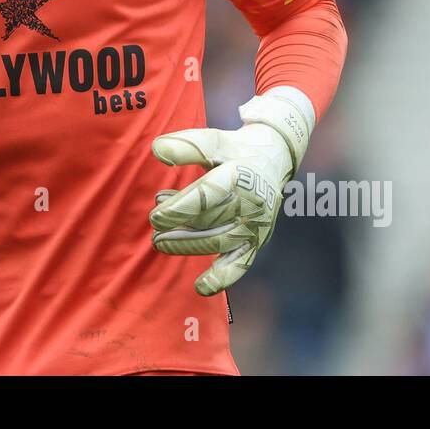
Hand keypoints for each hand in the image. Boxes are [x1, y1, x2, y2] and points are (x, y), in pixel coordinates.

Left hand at [148, 91, 311, 295]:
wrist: (275, 159)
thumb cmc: (236, 151)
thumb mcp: (213, 140)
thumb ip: (186, 145)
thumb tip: (157, 150)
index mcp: (241, 174)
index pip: (207, 195)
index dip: (180, 207)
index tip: (157, 215)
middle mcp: (251, 202)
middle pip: (210, 220)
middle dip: (178, 226)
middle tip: (154, 227)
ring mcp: (255, 224)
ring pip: (218, 241)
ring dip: (187, 245)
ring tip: (160, 242)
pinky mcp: (257, 240)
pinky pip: (242, 263)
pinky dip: (223, 277)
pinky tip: (201, 288)